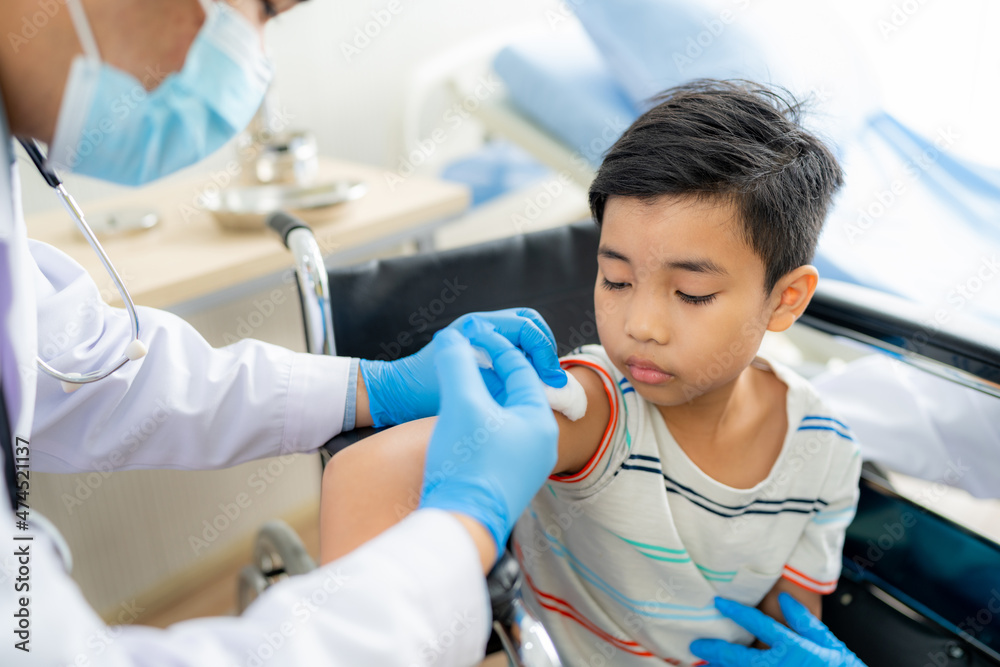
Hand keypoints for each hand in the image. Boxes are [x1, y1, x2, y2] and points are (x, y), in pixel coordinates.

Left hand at [359, 308, 566, 427]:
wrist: (399, 394)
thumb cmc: (429, 395)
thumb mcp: (475, 391)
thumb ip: (511, 383)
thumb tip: (545, 386)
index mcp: (478, 328)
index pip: (527, 329)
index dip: (546, 354)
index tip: (552, 381)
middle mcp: (478, 322)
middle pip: (529, 321)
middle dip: (544, 346)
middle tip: (549, 375)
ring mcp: (477, 331)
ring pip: (521, 331)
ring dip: (534, 352)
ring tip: (537, 379)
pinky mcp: (476, 342)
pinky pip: (509, 341)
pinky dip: (522, 356)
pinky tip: (521, 380)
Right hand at [418, 320, 558, 555]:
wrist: (459, 524)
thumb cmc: (466, 464)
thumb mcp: (461, 404)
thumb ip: (458, 364)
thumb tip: (453, 338)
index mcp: (540, 420)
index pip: (520, 370)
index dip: (492, 348)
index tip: (468, 340)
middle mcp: (542, 443)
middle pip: (516, 393)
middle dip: (490, 372)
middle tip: (466, 358)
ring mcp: (528, 465)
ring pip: (507, 417)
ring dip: (485, 399)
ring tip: (460, 387)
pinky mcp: (510, 481)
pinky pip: (500, 439)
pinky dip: (483, 423)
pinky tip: (461, 422)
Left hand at [690, 594, 866, 666]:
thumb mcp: (828, 642)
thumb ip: (805, 621)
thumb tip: (784, 600)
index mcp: (792, 647)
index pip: (759, 624)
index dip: (737, 612)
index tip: (719, 603)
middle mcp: (780, 665)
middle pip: (740, 657)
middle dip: (717, 651)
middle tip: (696, 645)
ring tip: (702, 666)